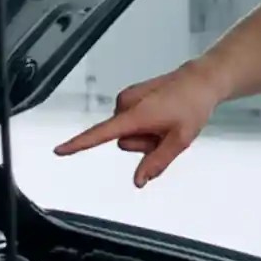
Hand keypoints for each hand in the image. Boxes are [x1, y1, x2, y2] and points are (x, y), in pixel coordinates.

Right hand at [53, 60, 225, 186]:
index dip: (79, 144)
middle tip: (167, 131)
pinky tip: (163, 115)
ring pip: (127, 132)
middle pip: (122, 140)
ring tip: (167, 121)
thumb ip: (157, 162)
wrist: (201, 79)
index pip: (101, 133)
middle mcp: (125, 104)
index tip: (59, 150)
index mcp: (135, 115)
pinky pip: (131, 121)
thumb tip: (138, 181)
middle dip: (142, 143)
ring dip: (145, 133)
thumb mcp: (180, 140)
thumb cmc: (193, 106)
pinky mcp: (130, 97)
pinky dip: (145, 123)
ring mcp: (127, 99)